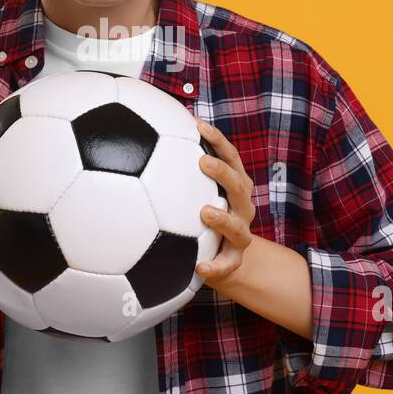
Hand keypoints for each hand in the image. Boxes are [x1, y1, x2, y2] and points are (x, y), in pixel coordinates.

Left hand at [194, 118, 255, 288]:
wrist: (225, 259)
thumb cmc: (205, 218)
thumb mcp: (198, 192)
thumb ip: (180, 168)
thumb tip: (150, 133)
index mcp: (235, 188)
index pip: (231, 158)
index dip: (218, 141)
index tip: (199, 125)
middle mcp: (242, 208)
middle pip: (239, 187)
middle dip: (223, 173)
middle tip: (204, 162)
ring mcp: (241, 235)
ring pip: (239, 228)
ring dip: (224, 219)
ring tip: (206, 212)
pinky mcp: (234, 261)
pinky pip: (226, 266)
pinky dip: (215, 267)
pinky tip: (200, 268)